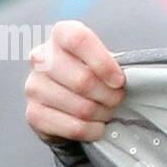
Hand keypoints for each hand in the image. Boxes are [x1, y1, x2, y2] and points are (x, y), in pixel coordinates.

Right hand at [24, 19, 125, 143]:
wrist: (67, 103)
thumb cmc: (93, 75)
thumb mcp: (104, 61)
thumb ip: (116, 63)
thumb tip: (132, 78)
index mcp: (60, 35)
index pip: (79, 40)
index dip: (103, 63)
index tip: (119, 81)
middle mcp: (41, 57)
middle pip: (83, 80)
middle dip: (109, 96)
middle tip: (117, 100)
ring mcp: (33, 86)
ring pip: (80, 107)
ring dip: (102, 114)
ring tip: (106, 111)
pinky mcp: (33, 113)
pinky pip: (73, 128)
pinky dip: (92, 130)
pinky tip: (96, 126)